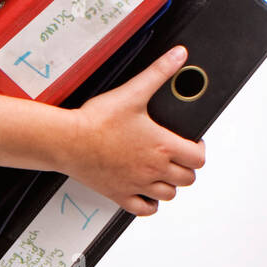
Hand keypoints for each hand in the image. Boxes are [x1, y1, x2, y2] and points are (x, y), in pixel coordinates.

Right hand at [59, 45, 205, 215]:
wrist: (67, 140)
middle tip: (178, 156)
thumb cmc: (96, 121)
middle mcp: (153, 170)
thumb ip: (159, 72)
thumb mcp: (133, 92)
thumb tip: (178, 56)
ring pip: (168, 195)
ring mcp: (136, 185)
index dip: (199, 150)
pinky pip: (143, 209)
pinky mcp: (119, 194)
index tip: (192, 144)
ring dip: (169, 185)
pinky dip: (149, 204)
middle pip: (186, 179)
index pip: (198, 159)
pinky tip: (146, 193)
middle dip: (186, 167)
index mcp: (162, 147)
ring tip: (163, 172)